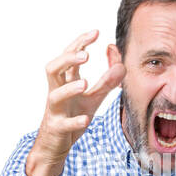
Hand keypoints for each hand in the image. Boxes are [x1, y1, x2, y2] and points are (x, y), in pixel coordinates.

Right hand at [26, 29, 124, 175]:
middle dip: (67, 60)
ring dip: (69, 89)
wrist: (56, 143)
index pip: (69, 57)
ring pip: (55, 96)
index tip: (96, 32)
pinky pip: (64, 124)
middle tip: (85, 55)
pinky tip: (85, 119)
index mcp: (65, 81)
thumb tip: (122, 62)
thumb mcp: (94, 97)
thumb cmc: (73, 114)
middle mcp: (56, 92)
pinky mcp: (58, 128)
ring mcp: (55, 110)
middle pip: (53, 69)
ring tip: (85, 83)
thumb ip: (108, 81)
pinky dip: (74, 121)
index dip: (80, 43)